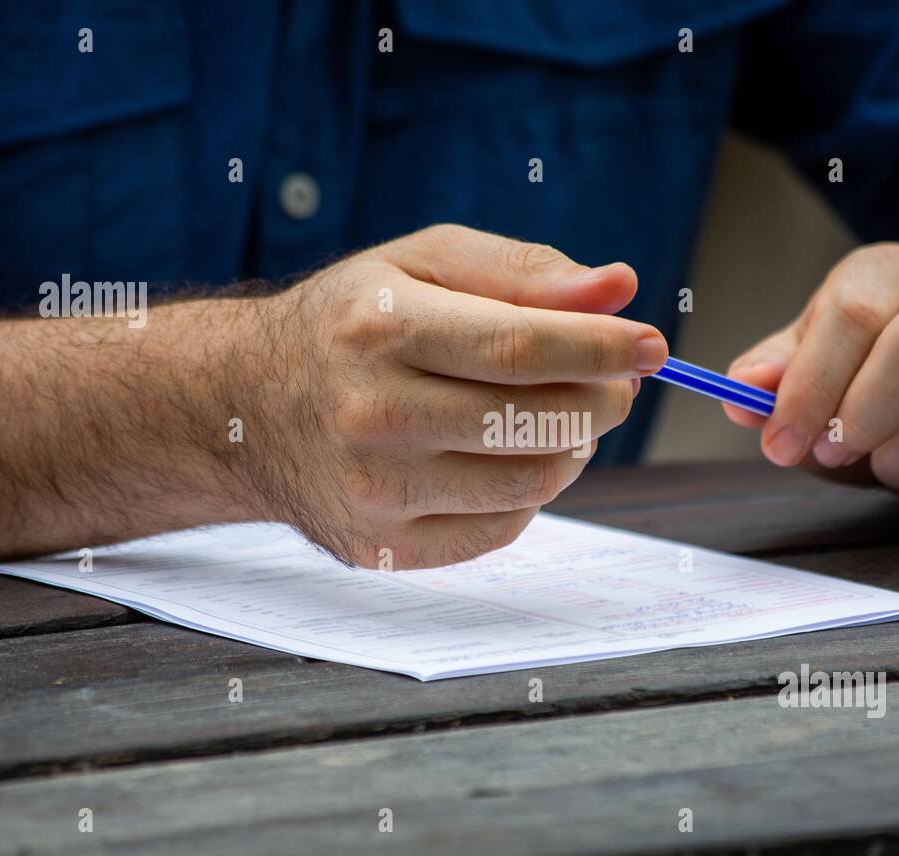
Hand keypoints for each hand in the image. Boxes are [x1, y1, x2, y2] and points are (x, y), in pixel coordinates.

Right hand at [233, 225, 666, 567]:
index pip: (522, 348)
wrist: (246, 406)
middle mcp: (372, 415)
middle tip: (613, 381)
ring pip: (531, 482)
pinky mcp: (382, 548)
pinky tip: (506, 456)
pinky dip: (528, 491)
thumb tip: (618, 289)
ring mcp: (374, 492)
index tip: (652, 345)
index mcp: (380, 330)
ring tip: (558, 415)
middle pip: (536, 421)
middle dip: (602, 399)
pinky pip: (502, 528)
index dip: (604, 349)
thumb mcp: (421, 265)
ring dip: (573, 447)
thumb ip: (522, 272)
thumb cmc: (350, 324)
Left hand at [725, 243, 898, 521]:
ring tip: (888, 463)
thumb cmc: (878, 367)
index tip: (780, 442)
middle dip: (861, 421)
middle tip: (831, 454)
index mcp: (892, 273)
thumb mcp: (819, 355)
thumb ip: (777, 375)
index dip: (809, 387)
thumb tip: (738, 394)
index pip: (853, 314)